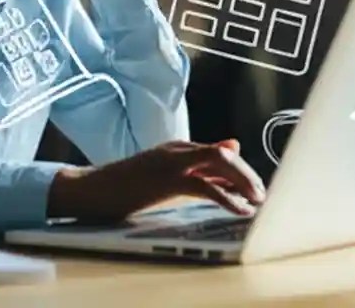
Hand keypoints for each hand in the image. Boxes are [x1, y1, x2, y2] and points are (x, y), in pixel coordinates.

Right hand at [46, 139, 266, 222]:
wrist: (91, 190)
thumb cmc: (125, 185)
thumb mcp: (163, 173)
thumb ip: (197, 163)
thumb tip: (232, 146)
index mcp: (178, 148)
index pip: (220, 154)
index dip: (241, 172)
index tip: (255, 189)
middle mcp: (178, 149)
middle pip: (225, 155)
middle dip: (247, 175)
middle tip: (262, 195)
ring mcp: (172, 161)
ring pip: (220, 163)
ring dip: (244, 182)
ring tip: (258, 201)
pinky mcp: (167, 178)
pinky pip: (205, 185)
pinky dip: (227, 197)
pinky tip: (240, 209)